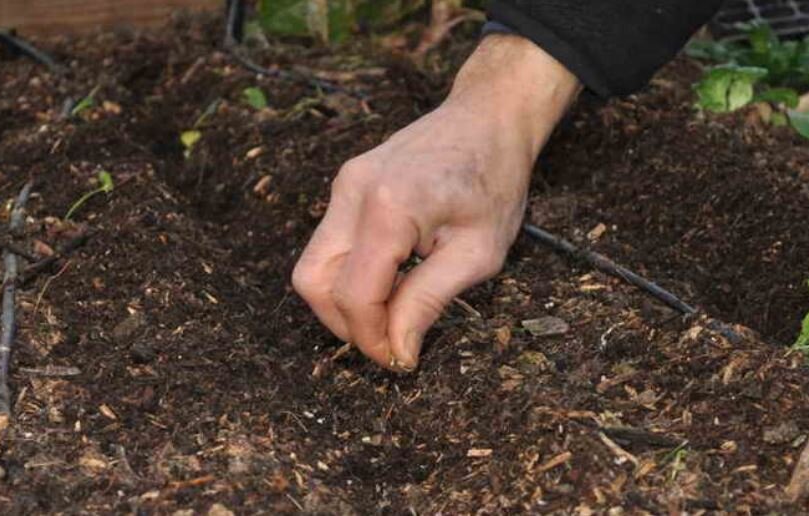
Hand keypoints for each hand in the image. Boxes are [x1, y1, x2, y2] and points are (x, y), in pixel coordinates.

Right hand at [293, 35, 580, 370]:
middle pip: (314, 282)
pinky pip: (330, 242)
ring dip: (344, 301)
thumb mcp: (479, 253)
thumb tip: (398, 351)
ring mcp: (343, 183)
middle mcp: (352, 191)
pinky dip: (351, 273)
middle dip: (347, 325)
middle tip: (391, 342)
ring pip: (314, 264)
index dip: (372, 339)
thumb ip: (428, 301)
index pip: (354, 295)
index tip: (401, 360)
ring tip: (392, 311)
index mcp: (389, 207)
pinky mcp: (346, 183)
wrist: (489, 118)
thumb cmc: (495, 181)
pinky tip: (391, 279)